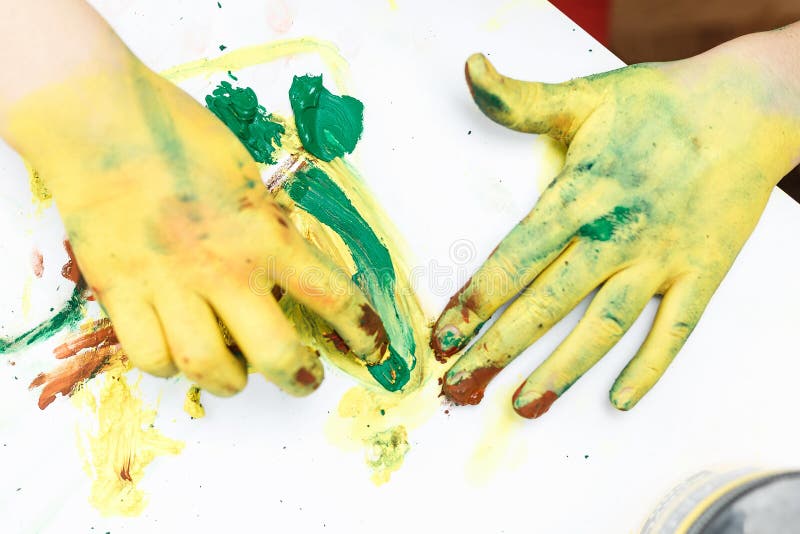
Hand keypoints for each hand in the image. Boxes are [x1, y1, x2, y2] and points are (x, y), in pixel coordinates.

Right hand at [5, 55, 388, 396]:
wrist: (99, 120)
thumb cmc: (180, 135)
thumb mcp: (247, 177)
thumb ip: (267, 227)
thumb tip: (283, 266)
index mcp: (263, 232)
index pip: (330, 295)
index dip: (360, 330)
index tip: (373, 347)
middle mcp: (221, 267)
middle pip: (274, 352)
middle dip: (298, 377)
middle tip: (304, 378)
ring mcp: (168, 284)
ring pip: (207, 366)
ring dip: (232, 381)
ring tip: (238, 374)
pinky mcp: (118, 292)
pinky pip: (149, 355)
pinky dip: (170, 365)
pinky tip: (179, 352)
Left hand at [433, 30, 799, 417]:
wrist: (752, 106)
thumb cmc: (663, 103)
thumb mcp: (585, 97)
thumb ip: (520, 99)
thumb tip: (470, 69)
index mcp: (581, 196)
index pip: (514, 259)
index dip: (475, 301)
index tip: (444, 335)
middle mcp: (617, 236)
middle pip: (547, 305)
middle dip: (499, 348)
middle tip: (462, 385)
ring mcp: (662, 260)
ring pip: (603, 328)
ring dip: (561, 371)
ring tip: (524, 405)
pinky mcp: (701, 274)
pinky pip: (674, 332)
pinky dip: (650, 369)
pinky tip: (620, 399)